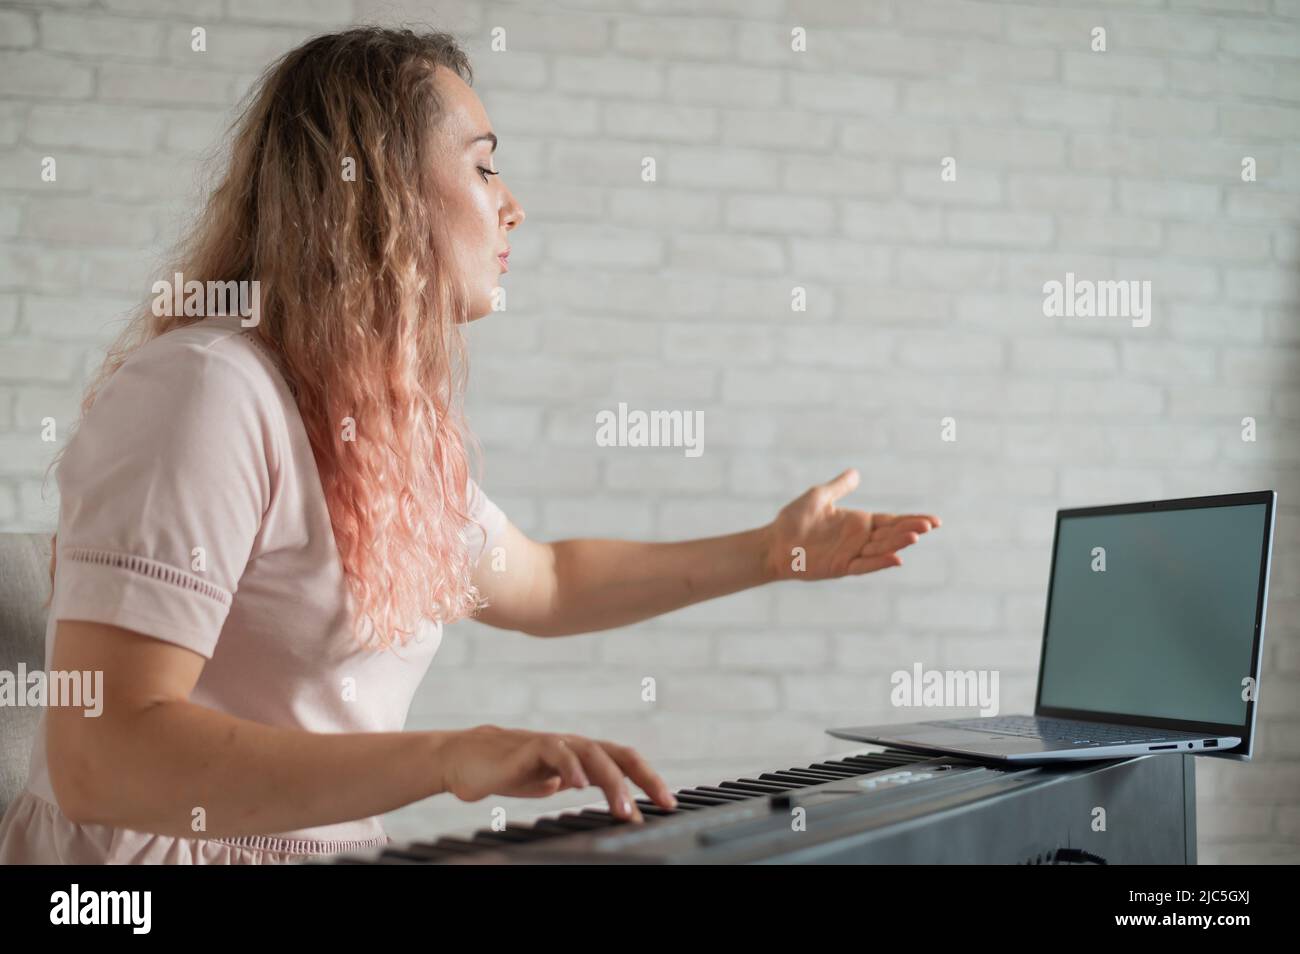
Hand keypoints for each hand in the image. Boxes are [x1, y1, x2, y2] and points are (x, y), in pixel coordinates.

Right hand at [434, 725, 676, 822]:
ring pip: (592, 753)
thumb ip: (571, 784)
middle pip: (617, 754)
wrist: (463, 759)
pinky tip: (577, 785)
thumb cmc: (506, 769)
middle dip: (643, 779)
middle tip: (659, 805)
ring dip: (612, 782)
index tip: (667, 802)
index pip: (623, 761)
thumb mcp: (547, 782)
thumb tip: (600, 801)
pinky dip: (569, 767)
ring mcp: (552, 743)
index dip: (648, 778)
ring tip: (623, 809)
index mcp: (580, 754)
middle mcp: (572, 744)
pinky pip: (555, 751)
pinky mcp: (528, 746)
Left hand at [762, 468, 940, 581]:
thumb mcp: (819, 496)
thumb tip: (856, 472)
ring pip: (881, 549)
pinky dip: (879, 562)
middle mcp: (859, 539)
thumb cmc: (794, 520)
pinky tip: (896, 559)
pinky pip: (864, 565)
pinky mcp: (840, 567)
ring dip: (898, 544)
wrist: (773, 542)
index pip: (891, 521)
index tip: (933, 520)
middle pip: (891, 534)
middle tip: (930, 525)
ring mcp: (851, 554)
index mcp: (859, 523)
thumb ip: (839, 486)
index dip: (912, 520)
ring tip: (916, 536)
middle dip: (911, 530)